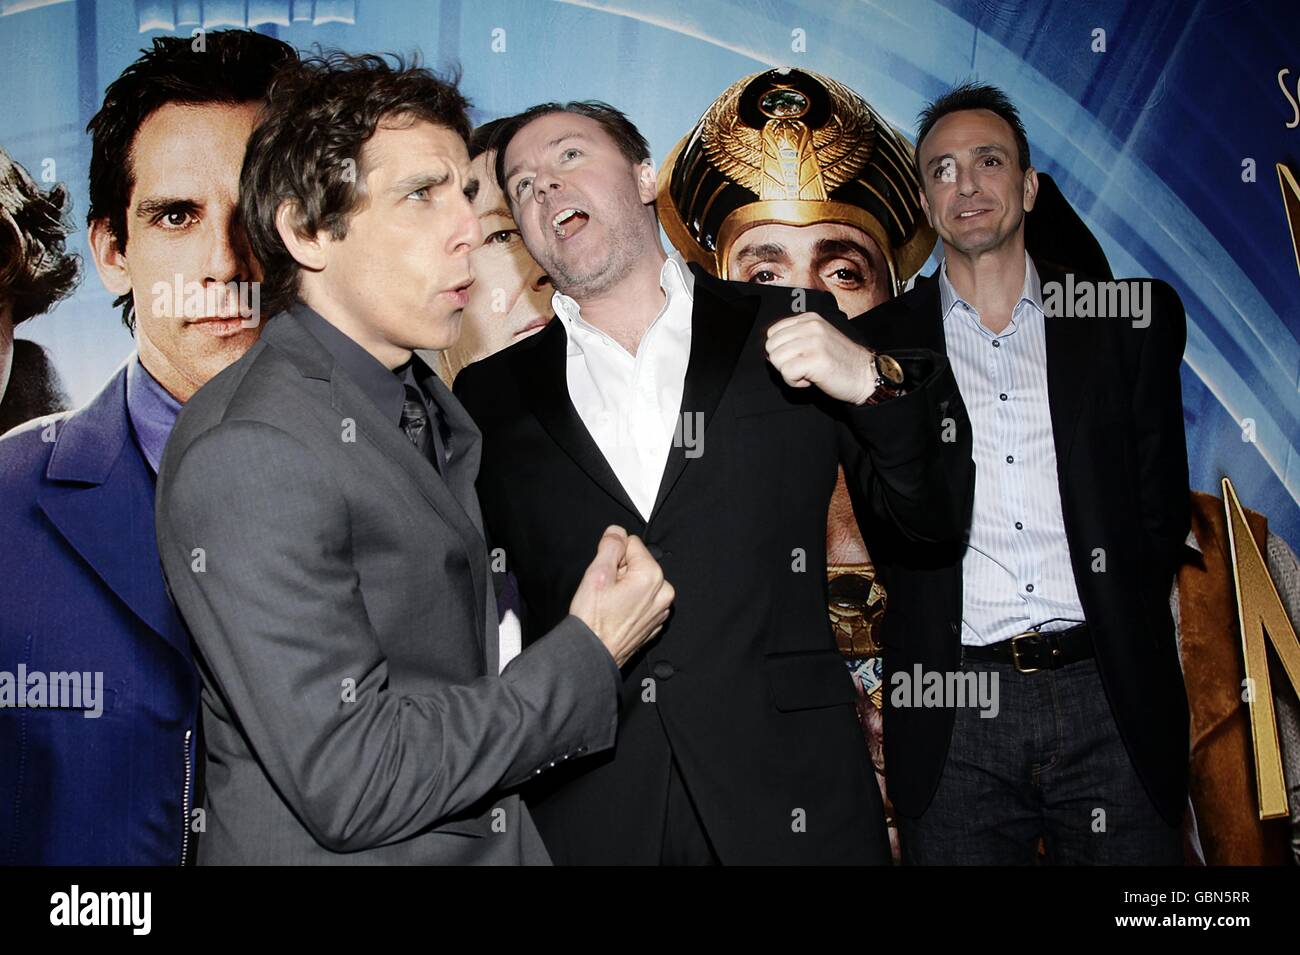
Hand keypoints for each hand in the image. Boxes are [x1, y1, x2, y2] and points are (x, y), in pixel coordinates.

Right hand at [569, 526, 674, 666]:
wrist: (593, 654)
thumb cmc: (593, 620)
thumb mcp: (596, 574)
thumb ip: (610, 546)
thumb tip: (617, 532)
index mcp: (652, 576)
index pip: (631, 543)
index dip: (613, 556)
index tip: (606, 574)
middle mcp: (663, 592)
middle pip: (638, 562)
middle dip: (621, 571)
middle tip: (606, 590)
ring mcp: (661, 610)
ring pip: (641, 581)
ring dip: (625, 587)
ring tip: (610, 603)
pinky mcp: (655, 621)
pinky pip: (643, 599)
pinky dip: (630, 602)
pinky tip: (617, 613)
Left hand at [764, 313, 876, 404]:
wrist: (865, 375)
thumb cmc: (840, 362)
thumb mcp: (817, 339)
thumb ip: (796, 338)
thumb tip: (771, 350)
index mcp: (809, 318)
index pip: (772, 332)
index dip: (781, 350)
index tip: (800, 358)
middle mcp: (810, 326)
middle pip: (771, 346)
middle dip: (783, 363)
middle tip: (803, 367)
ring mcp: (814, 341)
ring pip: (776, 359)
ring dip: (789, 373)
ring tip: (808, 373)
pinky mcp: (816, 359)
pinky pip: (786, 372)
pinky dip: (795, 382)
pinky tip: (811, 380)